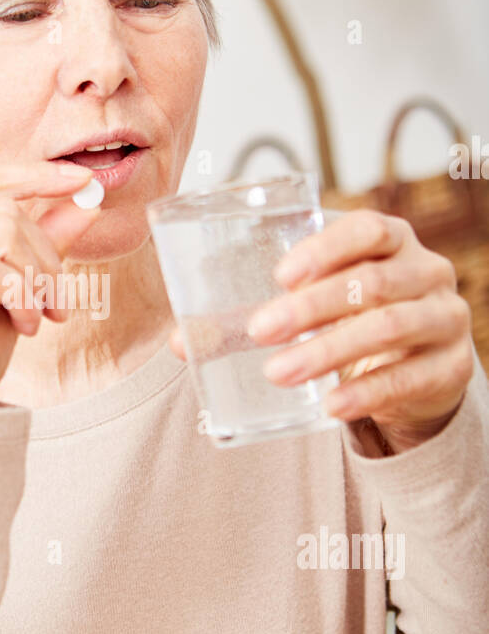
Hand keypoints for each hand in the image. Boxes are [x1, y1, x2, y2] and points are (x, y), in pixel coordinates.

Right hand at [0, 159, 96, 404]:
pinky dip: (21, 298)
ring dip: (36, 279)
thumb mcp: (13, 295)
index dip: (33, 175)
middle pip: (0, 208)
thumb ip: (40, 246)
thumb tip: (83, 201)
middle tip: (59, 301)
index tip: (83, 181)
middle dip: (45, 254)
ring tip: (41, 317)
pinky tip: (24, 328)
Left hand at [241, 210, 472, 451]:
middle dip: (312, 307)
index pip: (368, 229)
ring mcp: (445, 318)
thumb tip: (180, 342)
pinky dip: (367, 393)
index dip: (326, 248)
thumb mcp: (313, 308)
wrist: (418, 369)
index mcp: (392, 241)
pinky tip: (330, 405)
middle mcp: (427, 272)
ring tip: (279, 372)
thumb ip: (252, 318)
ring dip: (329, 351)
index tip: (279, 275)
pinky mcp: (452, 367)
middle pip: (372, 282)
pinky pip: (410, 378)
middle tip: (260, 330)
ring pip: (391, 327)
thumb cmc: (353, 320)